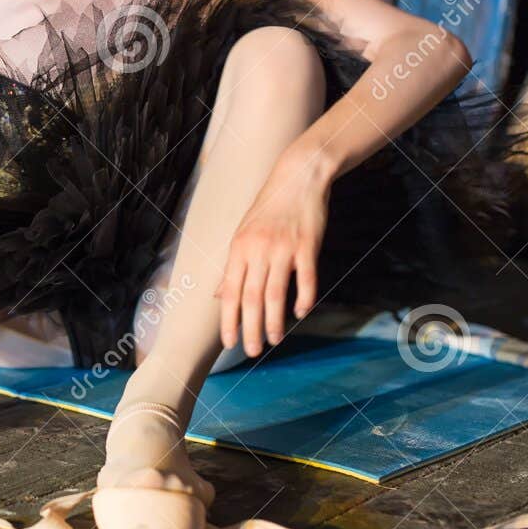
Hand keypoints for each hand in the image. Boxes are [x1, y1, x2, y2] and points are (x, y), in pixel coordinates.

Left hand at [215, 155, 330, 355]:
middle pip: (251, 298)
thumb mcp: (243, 234)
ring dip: (274, 321)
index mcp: (239, 248)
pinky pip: (306, 279)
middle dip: (249, 328)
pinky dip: (304, 298)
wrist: (298, 176)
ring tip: (273, 340)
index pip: (230, 292)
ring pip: (276, 293)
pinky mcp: (308, 245)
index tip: (229, 343)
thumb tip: (219, 295)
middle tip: (251, 351)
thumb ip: (233, 266)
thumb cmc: (269, 208)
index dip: (229, 320)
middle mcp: (258, 249)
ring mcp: (283, 248)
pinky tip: (300, 313)